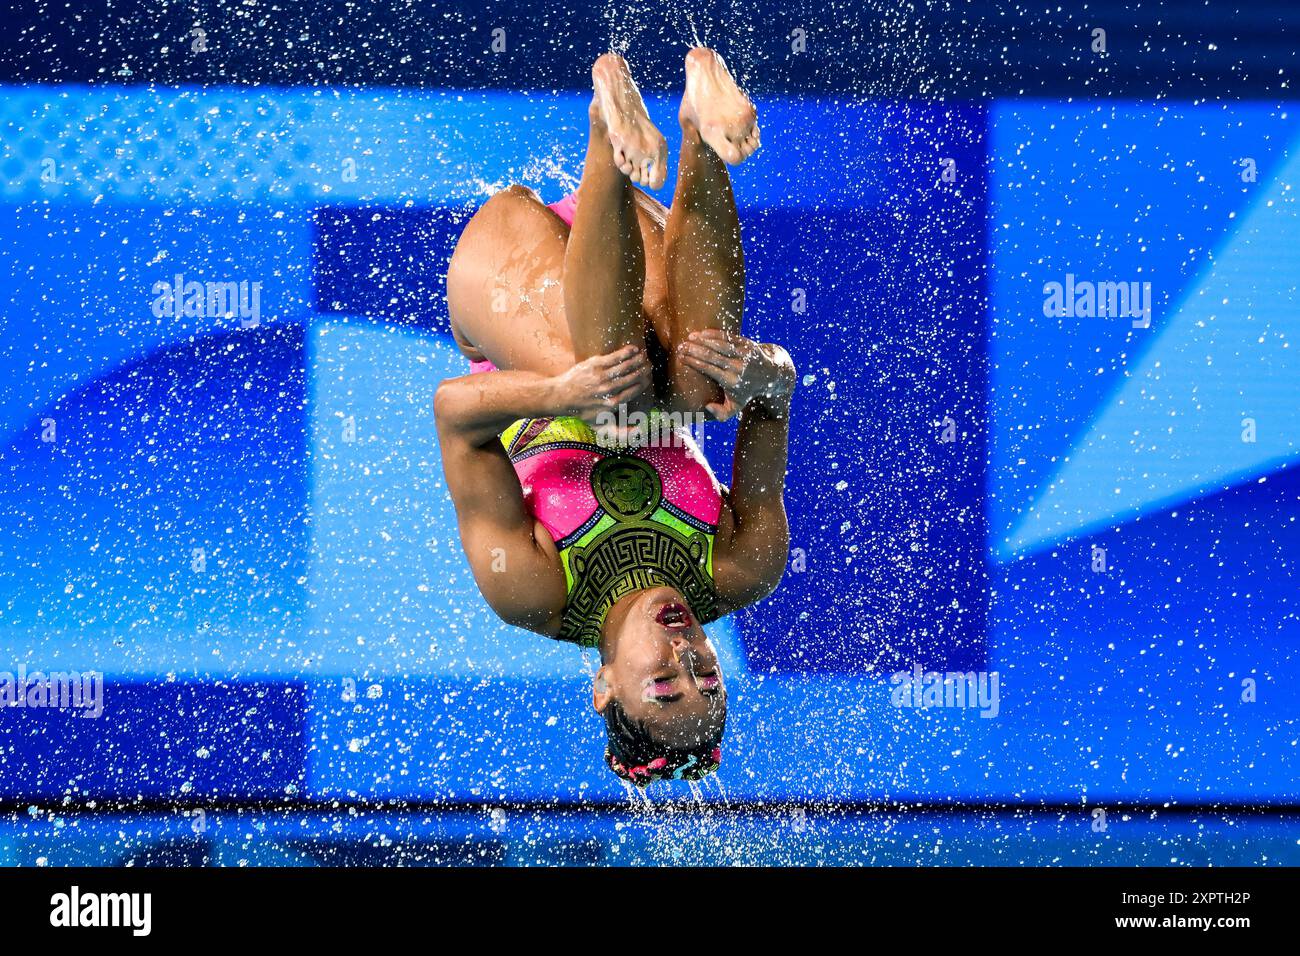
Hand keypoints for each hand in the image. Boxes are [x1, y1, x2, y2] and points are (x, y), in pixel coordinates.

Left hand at [550, 345, 652, 422]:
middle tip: (650, 365)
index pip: (635, 390)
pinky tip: (634, 349)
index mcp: (612, 404)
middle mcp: (609, 390)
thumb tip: (638, 431)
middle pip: (633, 377)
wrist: (561, 396)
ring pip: (626, 366)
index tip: (649, 378)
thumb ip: (619, 432)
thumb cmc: (581, 412)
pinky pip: (616, 357)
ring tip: (644, 356)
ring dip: (638, 359)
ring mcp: (602, 376)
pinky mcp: (595, 364)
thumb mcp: (599, 426)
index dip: (644, 383)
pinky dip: (627, 352)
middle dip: (644, 370)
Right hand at [678, 331, 794, 421]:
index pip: (708, 369)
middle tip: (680, 347)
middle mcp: (738, 367)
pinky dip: (714, 334)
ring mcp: (743, 354)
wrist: (770, 375)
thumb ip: (721, 414)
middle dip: (693, 350)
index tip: (681, 358)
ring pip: (719, 345)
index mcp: (732, 382)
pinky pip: (728, 337)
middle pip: (711, 356)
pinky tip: (702, 333)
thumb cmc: (747, 391)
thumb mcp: (736, 407)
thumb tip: (707, 406)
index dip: (693, 362)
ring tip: (688, 338)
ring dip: (702, 340)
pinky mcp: (747, 344)